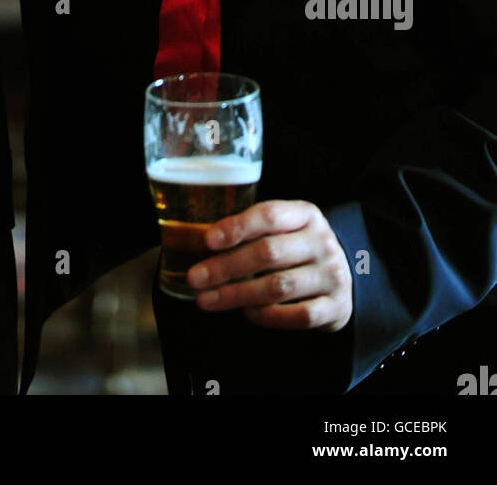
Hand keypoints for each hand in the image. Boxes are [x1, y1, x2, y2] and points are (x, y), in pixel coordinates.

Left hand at [186, 199, 352, 330]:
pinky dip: (268, 316)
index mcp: (305, 214)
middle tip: (195, 278)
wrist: (345, 275)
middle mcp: (322, 241)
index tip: (208, 240)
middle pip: (268, 252)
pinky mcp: (336, 307)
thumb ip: (246, 231)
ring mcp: (332, 275)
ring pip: (279, 286)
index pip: (269, 215)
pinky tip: (247, 314)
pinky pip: (298, 315)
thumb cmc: (297, 248)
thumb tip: (186, 238)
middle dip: (226, 266)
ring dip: (237, 295)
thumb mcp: (282, 229)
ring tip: (208, 300)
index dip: (237, 226)